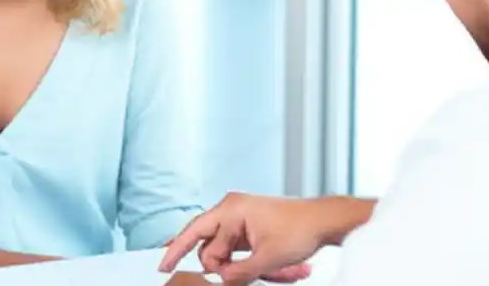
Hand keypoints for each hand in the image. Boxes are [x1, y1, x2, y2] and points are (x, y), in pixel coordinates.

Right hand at [158, 193, 332, 283]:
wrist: (325, 220)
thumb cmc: (299, 230)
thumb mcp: (267, 258)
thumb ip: (238, 272)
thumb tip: (219, 280)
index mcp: (231, 210)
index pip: (194, 232)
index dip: (176, 251)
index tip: (163, 267)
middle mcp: (231, 210)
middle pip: (210, 245)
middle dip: (221, 266)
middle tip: (237, 277)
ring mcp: (240, 218)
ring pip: (224, 249)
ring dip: (238, 265)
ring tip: (267, 271)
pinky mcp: (249, 227)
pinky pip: (237, 248)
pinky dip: (246, 261)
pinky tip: (266, 269)